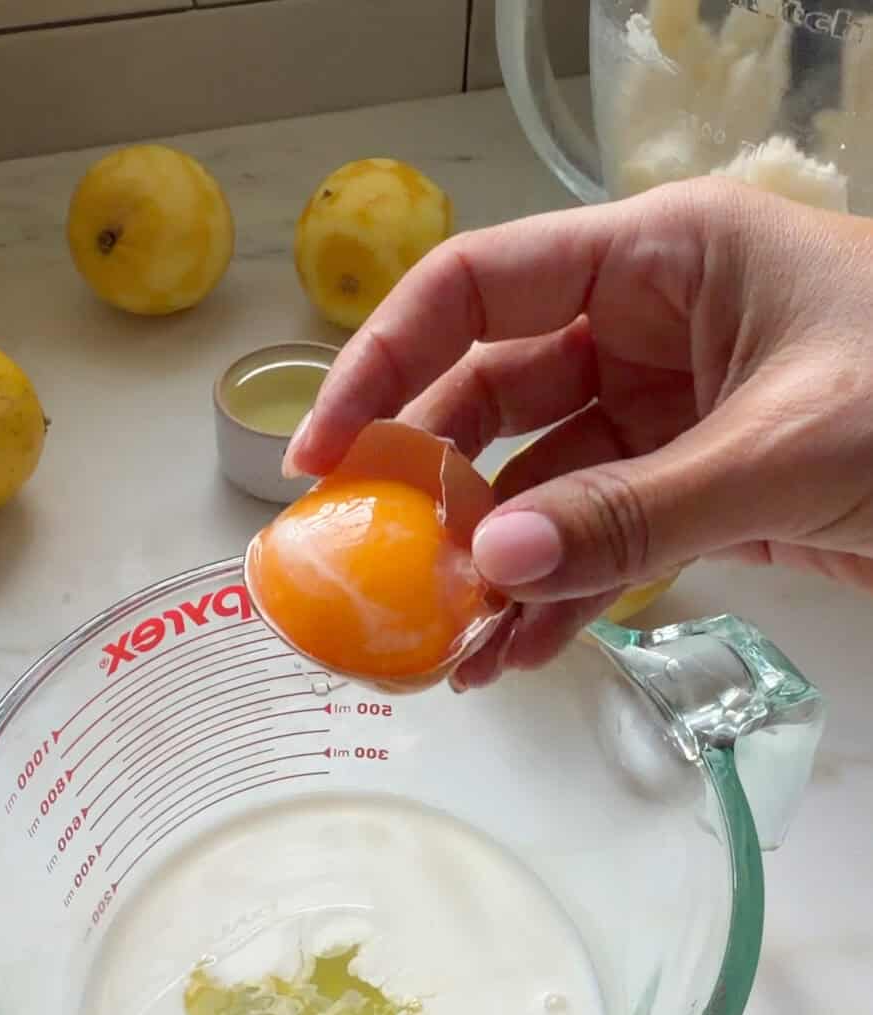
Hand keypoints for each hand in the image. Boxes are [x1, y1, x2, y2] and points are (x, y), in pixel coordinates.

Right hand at [285, 180, 872, 683]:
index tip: (324, 455)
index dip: (385, 364)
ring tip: (445, 651)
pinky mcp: (695, 491)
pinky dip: (557, 600)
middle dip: (433, 490)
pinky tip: (514, 658)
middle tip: (377, 576)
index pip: (478, 289)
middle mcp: (647, 328)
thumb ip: (635, 511)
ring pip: (542, 487)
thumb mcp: (784, 446)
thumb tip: (492, 568)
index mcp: (660, 261)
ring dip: (493, 569)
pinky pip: (599, 541)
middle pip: (492, 397)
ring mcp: (668, 415)